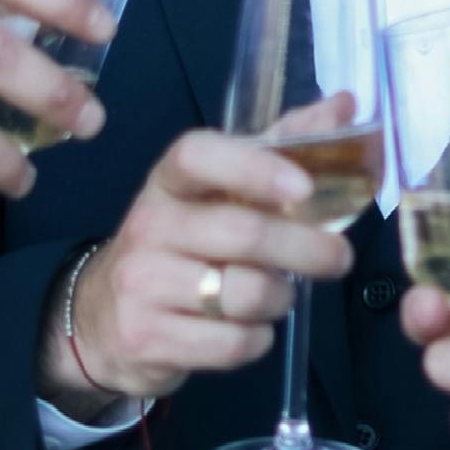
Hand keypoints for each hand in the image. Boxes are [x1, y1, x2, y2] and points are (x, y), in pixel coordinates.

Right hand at [43, 124, 357, 416]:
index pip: (197, 155)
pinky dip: (257, 340)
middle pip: (243, 233)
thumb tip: (344, 105)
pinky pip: (232, 343)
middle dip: (308, 249)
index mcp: (168, 181)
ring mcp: (142, 283)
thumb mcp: (219, 194)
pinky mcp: (147, 337)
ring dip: (280, 298)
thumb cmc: (182, 246)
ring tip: (278, 295)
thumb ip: (280, 149)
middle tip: (340, 258)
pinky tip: (249, 329)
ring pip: (244, 293)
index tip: (304, 189)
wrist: (105, 318)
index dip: (253, 167)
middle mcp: (148, 225)